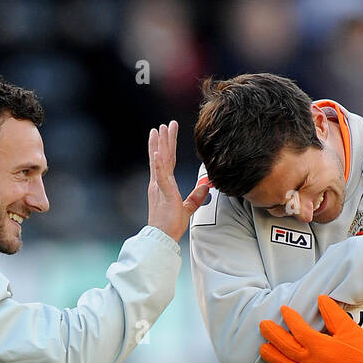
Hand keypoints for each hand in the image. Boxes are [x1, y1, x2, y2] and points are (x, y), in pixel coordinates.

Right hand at [147, 121, 210, 242]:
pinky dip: (158, 164)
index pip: (168, 162)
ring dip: (160, 144)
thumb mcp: (187, 209)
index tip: (168, 134)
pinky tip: (156, 152)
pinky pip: (160, 176)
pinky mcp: (163, 194)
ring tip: (159, 129)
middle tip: (166, 124)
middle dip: (164, 140)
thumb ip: (196, 197)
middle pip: (163, 157)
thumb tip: (206, 186)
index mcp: (164, 186)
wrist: (162, 238)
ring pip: (160, 161)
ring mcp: (159, 188)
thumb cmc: (170, 226)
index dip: (168, 147)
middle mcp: (159, 184)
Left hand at [259, 295, 362, 362]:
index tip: (284, 310)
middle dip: (273, 335)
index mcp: (320, 347)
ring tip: (262, 347)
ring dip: (272, 355)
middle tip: (263, 325)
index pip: (298, 330)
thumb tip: (321, 299)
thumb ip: (333, 314)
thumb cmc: (362, 355)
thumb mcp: (350, 329)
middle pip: (286, 347)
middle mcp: (311, 362)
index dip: (290, 318)